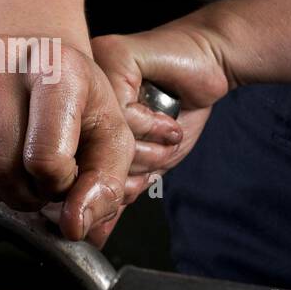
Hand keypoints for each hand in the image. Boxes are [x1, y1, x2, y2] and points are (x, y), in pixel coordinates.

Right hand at [0, 35, 135, 246]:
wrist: (37, 50)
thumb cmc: (74, 96)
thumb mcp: (111, 134)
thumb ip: (104, 185)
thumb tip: (74, 226)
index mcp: (57, 71)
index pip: (45, 160)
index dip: (56, 186)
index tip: (63, 175)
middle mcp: (4, 62)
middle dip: (21, 194)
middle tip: (34, 183)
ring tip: (8, 173)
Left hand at [91, 19, 231, 198]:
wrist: (212, 63)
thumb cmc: (180, 108)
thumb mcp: (150, 158)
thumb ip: (123, 190)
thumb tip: (95, 234)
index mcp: (79, 116)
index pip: (79, 165)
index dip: (112, 184)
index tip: (139, 185)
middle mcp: (78, 92)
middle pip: (90, 153)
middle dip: (135, 167)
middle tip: (159, 158)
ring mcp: (92, 71)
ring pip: (106, 135)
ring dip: (147, 148)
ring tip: (167, 136)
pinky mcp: (113, 56)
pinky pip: (123, 109)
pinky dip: (151, 124)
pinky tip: (167, 119)